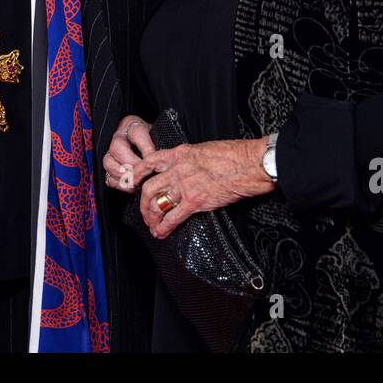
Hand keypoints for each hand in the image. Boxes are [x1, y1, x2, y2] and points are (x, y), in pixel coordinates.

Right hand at [102, 114, 156, 192]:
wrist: (148, 149)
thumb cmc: (155, 142)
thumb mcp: (159, 137)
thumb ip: (161, 144)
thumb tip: (164, 157)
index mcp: (132, 125)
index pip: (136, 132)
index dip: (146, 148)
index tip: (154, 159)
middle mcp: (119, 137)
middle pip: (117, 148)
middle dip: (132, 163)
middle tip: (144, 173)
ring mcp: (111, 152)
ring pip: (109, 162)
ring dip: (123, 175)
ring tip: (137, 182)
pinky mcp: (110, 168)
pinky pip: (108, 177)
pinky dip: (119, 184)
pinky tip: (132, 187)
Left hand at [138, 138, 274, 238]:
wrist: (248, 164)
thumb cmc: (233, 155)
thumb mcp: (203, 149)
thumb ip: (189, 158)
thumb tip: (185, 168)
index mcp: (179, 154)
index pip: (149, 162)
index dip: (137, 175)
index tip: (133, 183)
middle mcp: (177, 169)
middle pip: (149, 188)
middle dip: (143, 204)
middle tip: (145, 213)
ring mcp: (184, 185)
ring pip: (156, 204)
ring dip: (151, 218)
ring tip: (153, 226)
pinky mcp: (194, 201)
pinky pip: (172, 217)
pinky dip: (164, 227)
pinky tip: (162, 233)